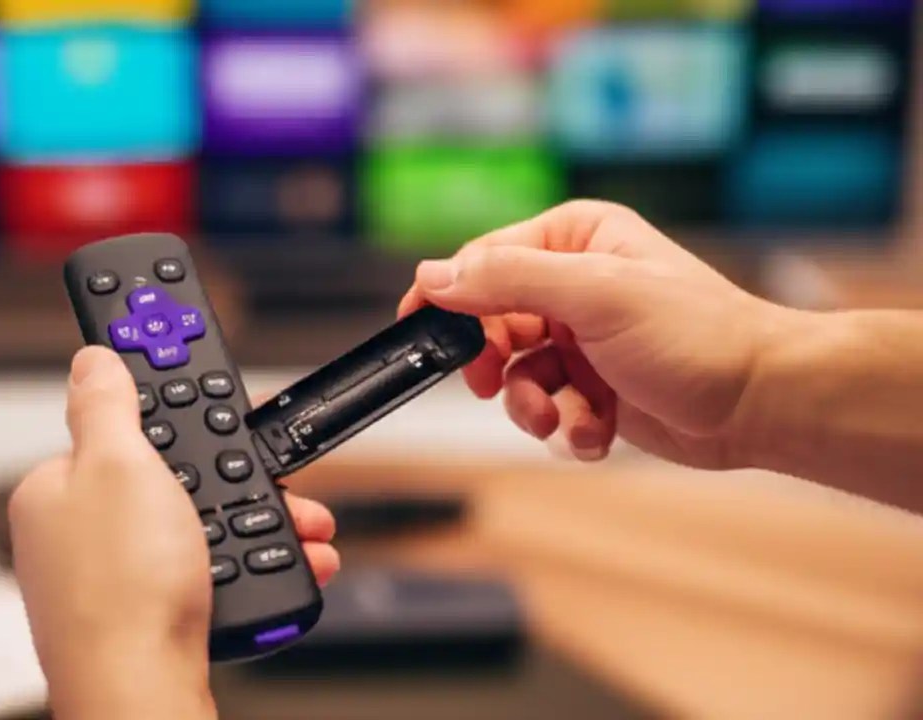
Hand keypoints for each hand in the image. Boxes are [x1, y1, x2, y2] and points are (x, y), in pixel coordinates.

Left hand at [9, 347, 339, 719]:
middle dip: (236, 473)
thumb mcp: (119, 466)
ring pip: (197, 526)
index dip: (174, 402)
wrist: (141, 694)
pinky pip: (206, 571)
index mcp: (58, 487)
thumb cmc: (120, 592)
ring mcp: (113, 576)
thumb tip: (91, 360)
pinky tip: (282, 563)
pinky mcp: (147, 613)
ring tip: (301, 524)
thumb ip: (105, 405)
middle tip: (280, 470)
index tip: (210, 378)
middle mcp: (79, 532)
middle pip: (171, 475)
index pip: (120, 421)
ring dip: (258, 520)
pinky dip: (248, 565)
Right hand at [399, 200, 802, 468]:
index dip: (449, 299)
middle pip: (490, 323)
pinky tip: (598, 431)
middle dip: (496, 364)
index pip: (483, 262)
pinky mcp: (595, 385)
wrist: (761, 402)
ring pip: (515, 375)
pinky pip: (549, 407)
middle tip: (493, 384)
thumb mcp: (595, 295)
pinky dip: (567, 426)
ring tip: (561, 420)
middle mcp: (573, 283)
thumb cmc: (699, 336)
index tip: (418, 329)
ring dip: (531, 406)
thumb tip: (435, 274)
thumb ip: (508, 280)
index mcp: (573, 238)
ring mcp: (582, 337)